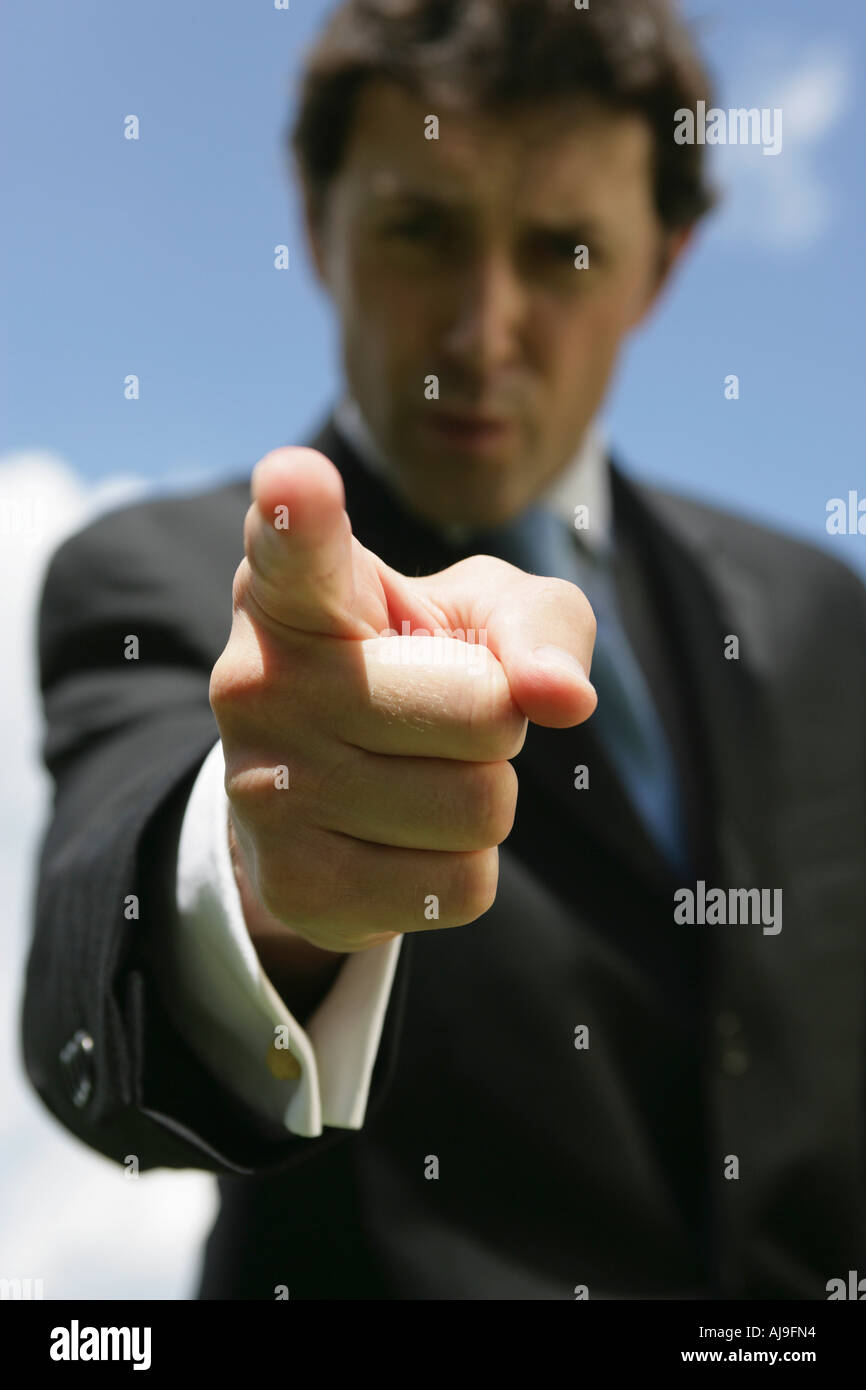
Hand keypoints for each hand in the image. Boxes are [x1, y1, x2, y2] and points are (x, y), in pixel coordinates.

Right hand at [209, 447, 596, 965]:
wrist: (326, 795)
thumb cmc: (416, 669)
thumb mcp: (483, 615)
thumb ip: (540, 624)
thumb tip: (564, 698)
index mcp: (294, 589)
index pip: (296, 546)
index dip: (300, 513)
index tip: (296, 481)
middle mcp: (256, 680)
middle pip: (482, 711)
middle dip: (498, 719)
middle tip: (438, 716)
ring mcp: (262, 787)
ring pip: (480, 807)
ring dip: (484, 798)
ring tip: (416, 775)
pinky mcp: (292, 883)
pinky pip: (461, 885)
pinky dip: (464, 867)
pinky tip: (402, 841)